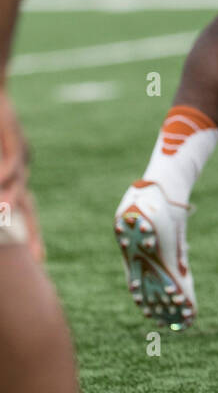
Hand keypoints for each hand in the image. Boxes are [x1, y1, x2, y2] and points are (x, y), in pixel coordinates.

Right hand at [0, 89, 44, 262]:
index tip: (37, 258)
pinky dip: (5, 174)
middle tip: (38, 258)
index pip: (25, 209)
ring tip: (6, 217)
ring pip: (18, 184)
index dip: (30, 233)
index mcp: (16, 173)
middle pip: (29, 204)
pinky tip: (1, 183)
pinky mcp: (12, 134)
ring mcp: (19, 151)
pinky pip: (11, 161)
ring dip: (11, 202)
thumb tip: (0, 206)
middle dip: (32, 231)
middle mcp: (23, 165)